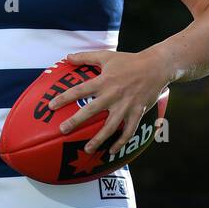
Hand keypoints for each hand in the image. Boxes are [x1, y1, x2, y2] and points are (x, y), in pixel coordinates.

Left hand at [49, 49, 169, 155]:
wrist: (156, 67)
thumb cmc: (129, 61)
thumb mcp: (106, 56)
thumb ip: (85, 57)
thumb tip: (67, 57)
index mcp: (104, 81)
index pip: (79, 90)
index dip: (64, 98)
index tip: (51, 106)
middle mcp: (113, 94)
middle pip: (91, 110)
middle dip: (75, 121)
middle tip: (63, 130)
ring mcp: (125, 105)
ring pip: (110, 126)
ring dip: (98, 139)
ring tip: (87, 149)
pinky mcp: (137, 112)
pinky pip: (128, 131)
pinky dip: (121, 142)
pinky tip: (112, 151)